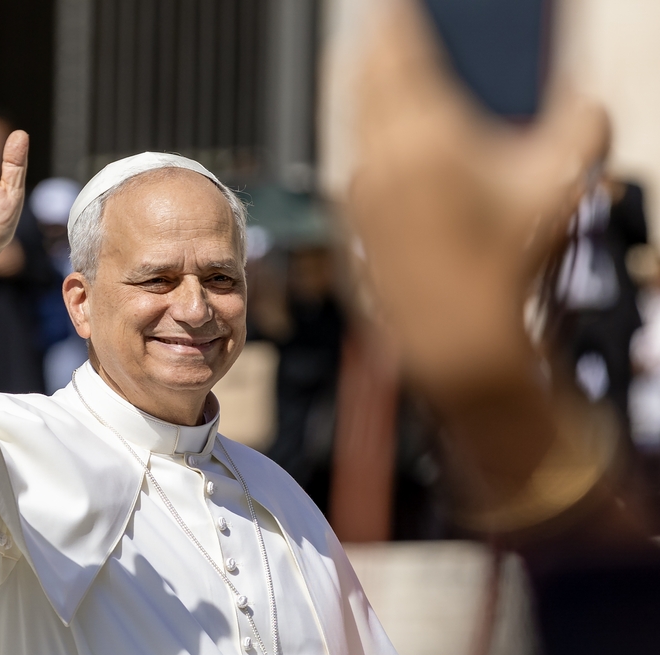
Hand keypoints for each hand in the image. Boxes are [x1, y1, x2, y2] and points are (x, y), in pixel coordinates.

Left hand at [348, 0, 608, 404]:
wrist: (459, 340)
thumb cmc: (506, 266)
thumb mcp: (562, 185)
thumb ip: (582, 123)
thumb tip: (582, 100)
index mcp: (426, 136)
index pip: (396, 51)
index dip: (393, 18)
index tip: (391, 0)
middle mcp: (381, 159)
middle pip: (364, 78)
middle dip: (374, 46)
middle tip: (386, 29)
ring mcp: (360, 193)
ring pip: (353, 120)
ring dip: (366, 90)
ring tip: (385, 75)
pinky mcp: (352, 221)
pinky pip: (353, 160)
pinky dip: (365, 136)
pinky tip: (388, 141)